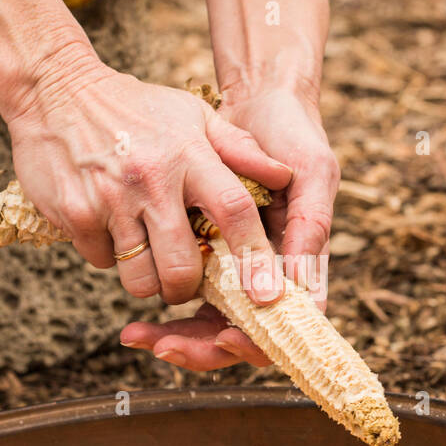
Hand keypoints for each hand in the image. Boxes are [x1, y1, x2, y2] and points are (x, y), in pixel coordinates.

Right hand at [1, 54, 291, 307]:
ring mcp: (110, 200)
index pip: (234, 212)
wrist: (55, 87)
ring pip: (141, 278)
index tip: (267, 294)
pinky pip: (102, 262)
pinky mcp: (75, 214)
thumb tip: (284, 177)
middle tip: (185, 282)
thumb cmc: (134, 107)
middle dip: (188, 289)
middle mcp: (152, 181)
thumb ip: (240, 150)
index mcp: (189, 155)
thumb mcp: (192, 115)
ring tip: (147, 255)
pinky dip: (110, 256)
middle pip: (183, 267)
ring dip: (148, 280)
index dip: (254, 258)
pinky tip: (109, 227)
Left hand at [118, 83, 339, 370]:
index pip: (288, 327)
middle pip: (240, 336)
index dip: (257, 341)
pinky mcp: (209, 256)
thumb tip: (300, 285)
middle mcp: (270, 275)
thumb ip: (310, 225)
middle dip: (200, 349)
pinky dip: (164, 310)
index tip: (226, 337)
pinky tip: (134, 319)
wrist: (258, 96)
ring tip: (136, 336)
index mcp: (302, 263)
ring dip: (175, 339)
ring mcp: (238, 269)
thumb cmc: (292, 130)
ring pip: (208, 326)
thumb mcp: (311, 171)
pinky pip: (187, 298)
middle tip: (161, 346)